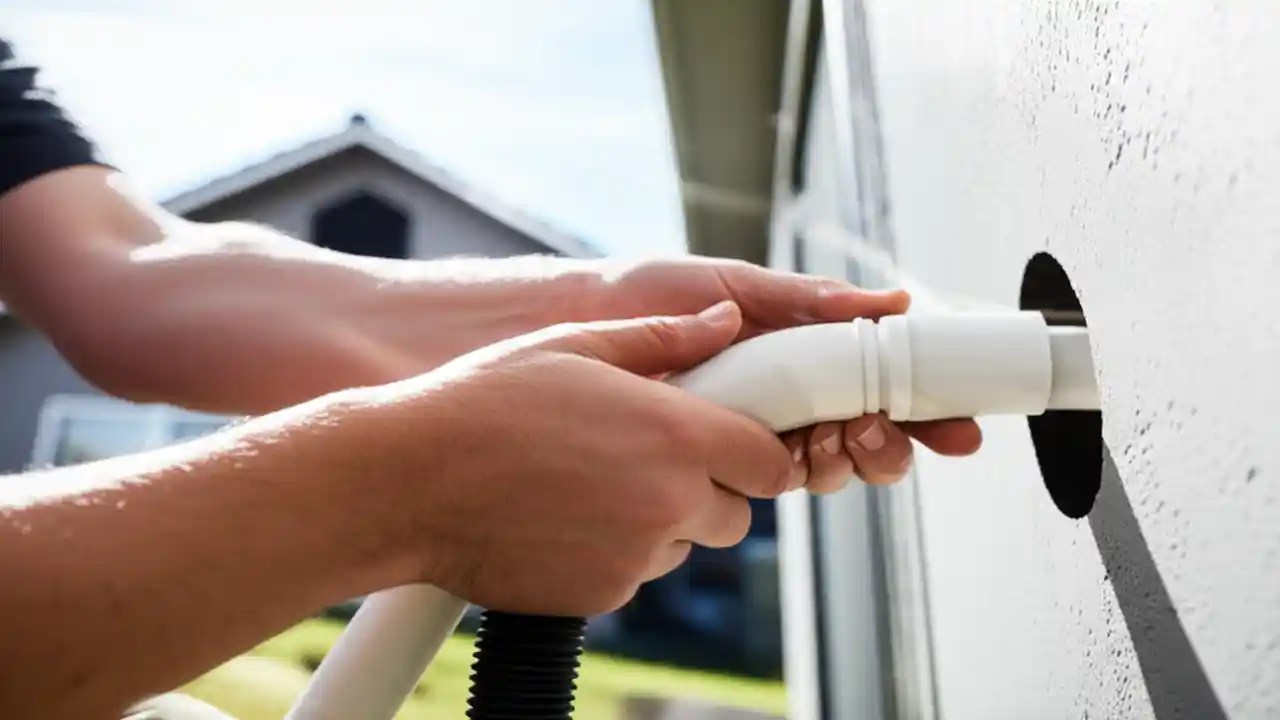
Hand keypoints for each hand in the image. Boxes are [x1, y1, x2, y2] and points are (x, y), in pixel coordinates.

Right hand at [330, 301, 792, 615]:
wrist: (407, 482)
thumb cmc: (484, 401)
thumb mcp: (576, 344)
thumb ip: (665, 336)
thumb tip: (727, 319)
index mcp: (676, 434)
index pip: (770, 462)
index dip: (755, 450)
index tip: (726, 440)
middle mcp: (668, 502)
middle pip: (737, 513)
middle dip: (709, 489)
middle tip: (647, 458)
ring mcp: (635, 556)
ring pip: (684, 544)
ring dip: (660, 521)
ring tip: (590, 481)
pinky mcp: (602, 594)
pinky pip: (634, 573)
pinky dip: (614, 552)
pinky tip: (562, 515)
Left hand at [594, 258, 982, 490]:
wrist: (578, 322)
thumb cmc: (649, 294)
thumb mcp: (737, 284)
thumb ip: (810, 300)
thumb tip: (891, 298)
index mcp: (800, 353)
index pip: (878, 387)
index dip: (924, 409)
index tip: (959, 424)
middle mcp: (785, 397)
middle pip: (865, 438)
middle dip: (890, 444)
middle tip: (883, 430)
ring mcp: (756, 430)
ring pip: (830, 464)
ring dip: (850, 457)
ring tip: (840, 433)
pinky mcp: (720, 456)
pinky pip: (777, 477)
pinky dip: (803, 469)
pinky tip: (800, 452)